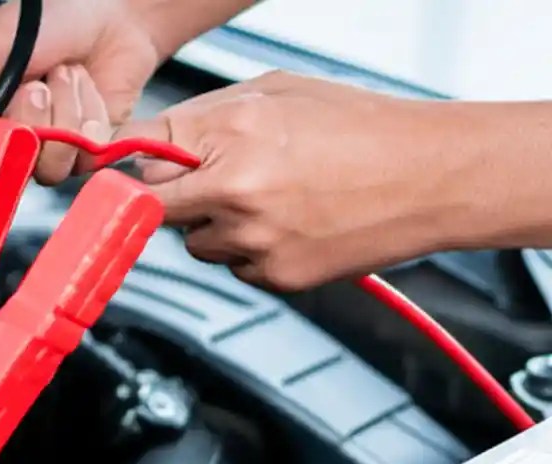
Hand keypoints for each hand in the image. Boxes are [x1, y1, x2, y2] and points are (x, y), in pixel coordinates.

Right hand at [0, 0, 165, 184]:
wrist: (104, 15)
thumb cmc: (46, 22)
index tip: (2, 107)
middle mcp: (7, 140)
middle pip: (11, 165)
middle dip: (34, 118)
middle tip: (41, 83)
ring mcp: (46, 151)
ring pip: (53, 164)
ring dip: (68, 111)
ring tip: (69, 76)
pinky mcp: (84, 153)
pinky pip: (90, 156)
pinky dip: (97, 116)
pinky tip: (93, 89)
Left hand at [122, 71, 461, 291]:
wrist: (432, 177)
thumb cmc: (362, 127)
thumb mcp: (273, 92)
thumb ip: (203, 118)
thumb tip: (152, 141)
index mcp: (230, 139)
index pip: (140, 162)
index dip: (135, 165)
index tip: (126, 173)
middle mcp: (236, 196)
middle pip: (159, 210)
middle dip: (174, 195)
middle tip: (211, 178)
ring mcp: (255, 244)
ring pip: (196, 242)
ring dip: (215, 224)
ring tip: (269, 197)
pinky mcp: (276, 278)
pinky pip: (235, 266)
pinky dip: (250, 250)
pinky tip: (290, 223)